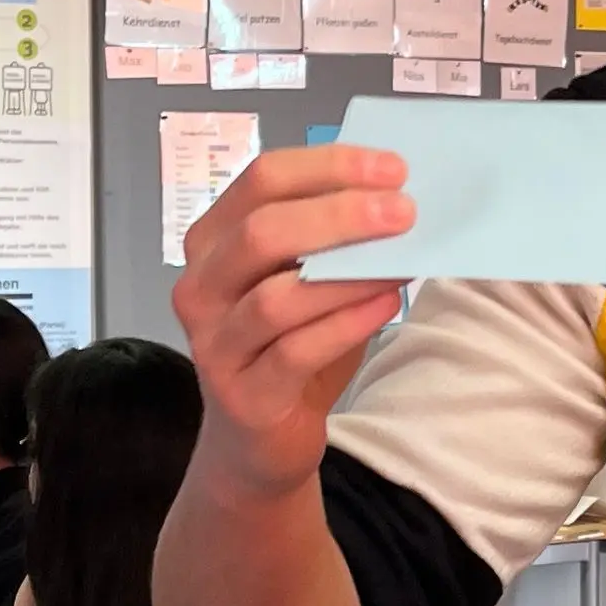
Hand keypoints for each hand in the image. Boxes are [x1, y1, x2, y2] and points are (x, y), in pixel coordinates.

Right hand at [167, 144, 413, 501]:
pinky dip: (347, 324)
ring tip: (403, 261)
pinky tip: (387, 306)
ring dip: (351, 273)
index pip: (262, 180)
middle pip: (263, 231)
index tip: (393, 168)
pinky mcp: (243, 394)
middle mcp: (201, 286)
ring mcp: (215, 343)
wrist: (258, 438)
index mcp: (213, 241)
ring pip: (278, 296)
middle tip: (404, 211)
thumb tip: (396, 197)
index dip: (329, 167)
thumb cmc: (287, 346)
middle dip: (340, 215)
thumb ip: (332, 240)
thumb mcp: (304, 281)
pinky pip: (297, 351)